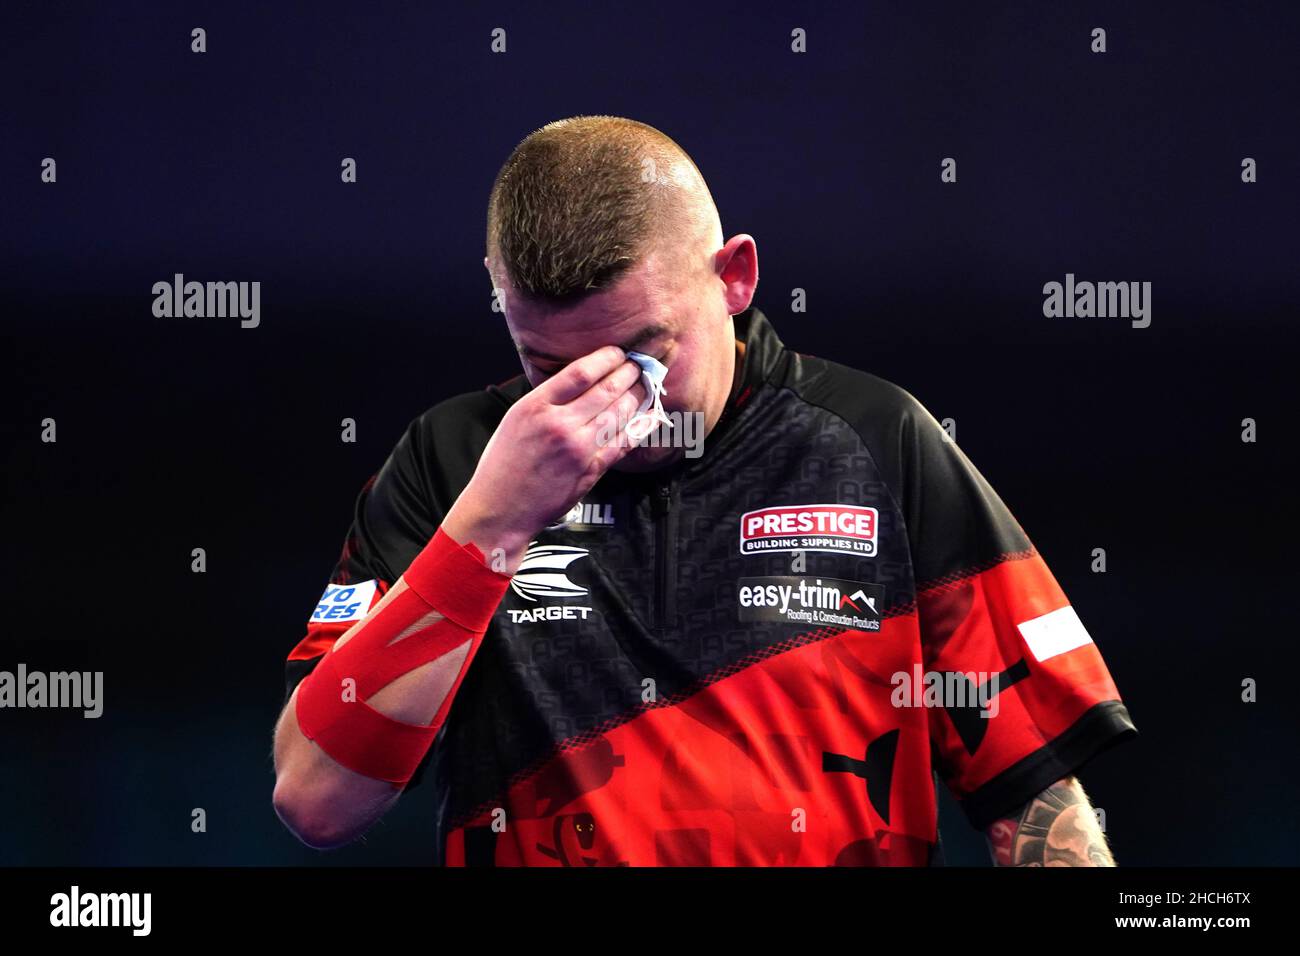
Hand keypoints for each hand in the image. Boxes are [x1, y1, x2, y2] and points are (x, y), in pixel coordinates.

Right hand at [441, 345, 643, 571]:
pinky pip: (623, 443)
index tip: (617, 352)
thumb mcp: (515, 419)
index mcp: (535, 407)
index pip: (580, 372)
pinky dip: (640, 426)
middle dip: (629, 373)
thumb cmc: (504, 464)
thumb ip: (547, 400)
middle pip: (606, 390)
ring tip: (646, 384)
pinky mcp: (591, 470)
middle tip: (639, 364)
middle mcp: (559, 425)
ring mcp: (578, 449)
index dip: (606, 358)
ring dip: (638, 395)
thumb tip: (581, 380)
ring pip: (619, 414)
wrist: (501, 509)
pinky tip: (651, 415)